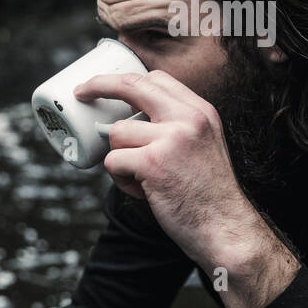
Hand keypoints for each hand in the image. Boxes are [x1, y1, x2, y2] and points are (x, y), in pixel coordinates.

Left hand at [72, 70, 260, 268]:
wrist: (226, 228)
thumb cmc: (209, 195)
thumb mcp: (205, 145)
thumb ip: (177, 127)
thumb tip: (130, 121)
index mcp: (201, 112)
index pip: (157, 79)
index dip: (126, 80)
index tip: (107, 84)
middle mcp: (188, 119)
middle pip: (132, 86)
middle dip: (99, 85)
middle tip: (82, 92)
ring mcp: (171, 139)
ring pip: (117, 132)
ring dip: (120, 158)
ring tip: (140, 179)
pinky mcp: (153, 163)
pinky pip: (113, 161)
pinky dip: (120, 180)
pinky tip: (141, 191)